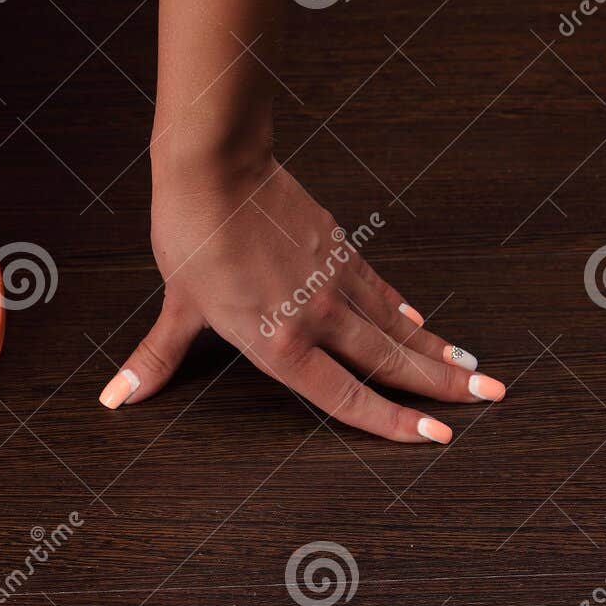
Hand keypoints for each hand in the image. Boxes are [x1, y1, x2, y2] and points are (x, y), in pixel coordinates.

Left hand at [101, 160, 502, 441]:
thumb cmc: (192, 236)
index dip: (390, 422)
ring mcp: (334, 281)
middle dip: (442, 388)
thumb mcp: (175, 307)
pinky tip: (424, 323)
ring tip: (477, 371)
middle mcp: (317, 319)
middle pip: (390, 362)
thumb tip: (115, 398)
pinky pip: (380, 289)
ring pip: (397, 326)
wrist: (216, 167)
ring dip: (437, 351)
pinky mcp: (338, 248)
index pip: (344, 397)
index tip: (433, 437)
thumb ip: (155, 360)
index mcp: (278, 344)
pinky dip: (405, 310)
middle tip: (490, 400)